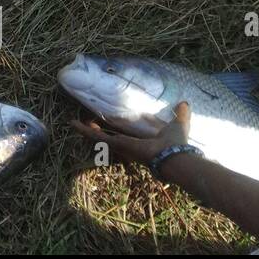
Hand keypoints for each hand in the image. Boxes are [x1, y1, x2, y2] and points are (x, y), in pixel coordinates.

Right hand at [70, 101, 191, 168]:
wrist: (173, 156)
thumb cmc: (176, 143)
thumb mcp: (178, 124)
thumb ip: (181, 114)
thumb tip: (184, 102)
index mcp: (142, 140)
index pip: (128, 134)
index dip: (119, 127)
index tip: (111, 120)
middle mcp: (130, 144)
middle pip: (111, 137)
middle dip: (100, 131)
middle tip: (91, 122)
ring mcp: (121, 145)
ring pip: (100, 137)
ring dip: (89, 131)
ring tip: (77, 124)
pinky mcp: (116, 144)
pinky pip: (97, 137)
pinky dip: (84, 131)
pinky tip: (73, 124)